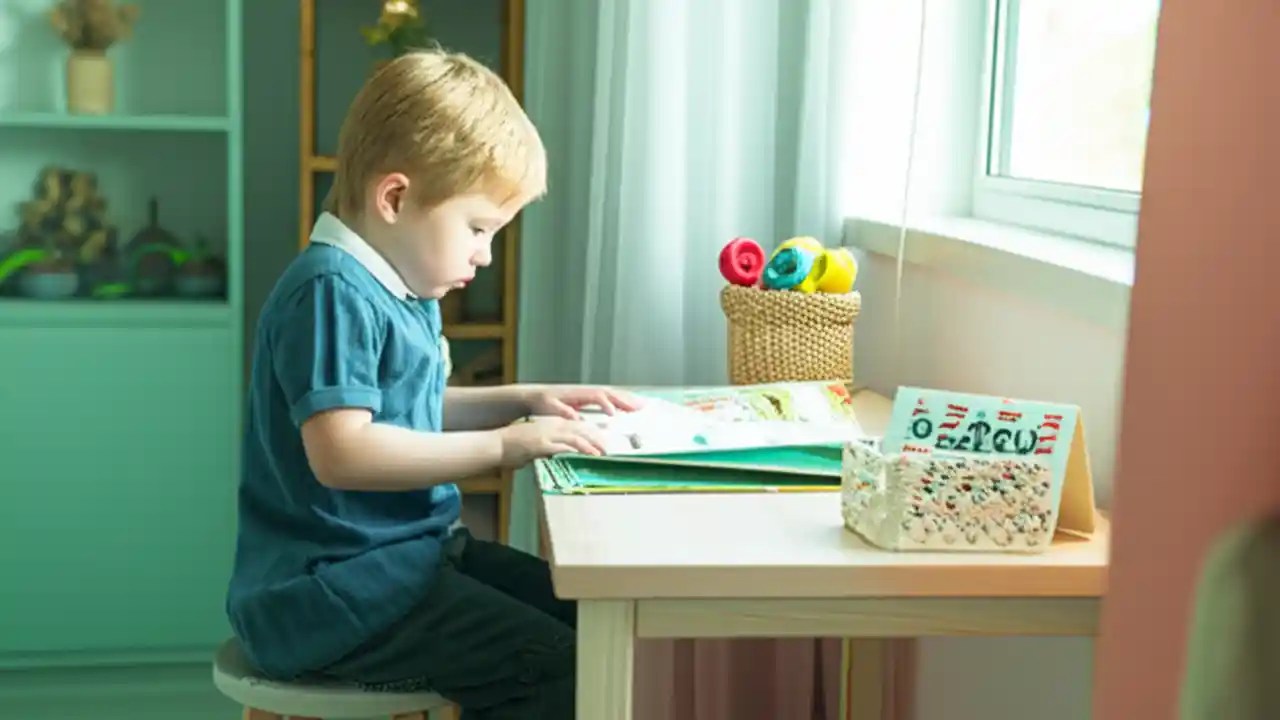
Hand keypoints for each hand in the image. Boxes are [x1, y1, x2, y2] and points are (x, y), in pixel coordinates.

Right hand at [498, 417, 608, 466]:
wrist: (496, 446)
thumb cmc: (510, 448)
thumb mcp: (531, 446)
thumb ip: (543, 449)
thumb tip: (549, 455)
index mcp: (548, 425)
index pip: (574, 426)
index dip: (589, 432)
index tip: (600, 439)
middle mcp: (550, 427)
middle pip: (579, 429)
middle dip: (595, 438)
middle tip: (607, 446)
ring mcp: (547, 434)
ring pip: (577, 436)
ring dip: (592, 444)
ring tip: (603, 451)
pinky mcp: (543, 444)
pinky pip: (567, 445)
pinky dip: (582, 449)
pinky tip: (591, 454)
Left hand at [523, 384, 644, 419]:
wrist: (535, 396)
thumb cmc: (541, 402)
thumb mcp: (549, 407)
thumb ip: (562, 411)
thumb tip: (575, 416)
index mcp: (577, 393)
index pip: (596, 396)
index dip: (607, 404)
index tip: (615, 414)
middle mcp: (585, 391)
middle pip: (609, 393)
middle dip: (625, 399)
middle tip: (640, 407)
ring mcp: (588, 394)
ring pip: (611, 394)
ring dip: (626, 399)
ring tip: (641, 405)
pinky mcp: (588, 398)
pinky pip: (608, 398)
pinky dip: (620, 401)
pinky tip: (628, 407)